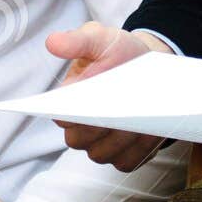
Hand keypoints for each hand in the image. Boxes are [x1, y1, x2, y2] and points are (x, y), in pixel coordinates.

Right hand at [45, 22, 173, 170]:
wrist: (149, 67)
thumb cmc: (120, 53)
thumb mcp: (101, 39)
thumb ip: (78, 41)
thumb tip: (52, 43)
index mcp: (68, 100)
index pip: (61, 117)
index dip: (74, 115)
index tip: (92, 103)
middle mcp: (80, 127)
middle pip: (80, 140)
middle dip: (99, 127)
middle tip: (120, 109)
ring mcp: (101, 144)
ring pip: (102, 154)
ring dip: (120, 139)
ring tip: (138, 119)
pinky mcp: (123, 155)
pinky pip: (125, 162)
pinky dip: (137, 150)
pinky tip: (149, 131)